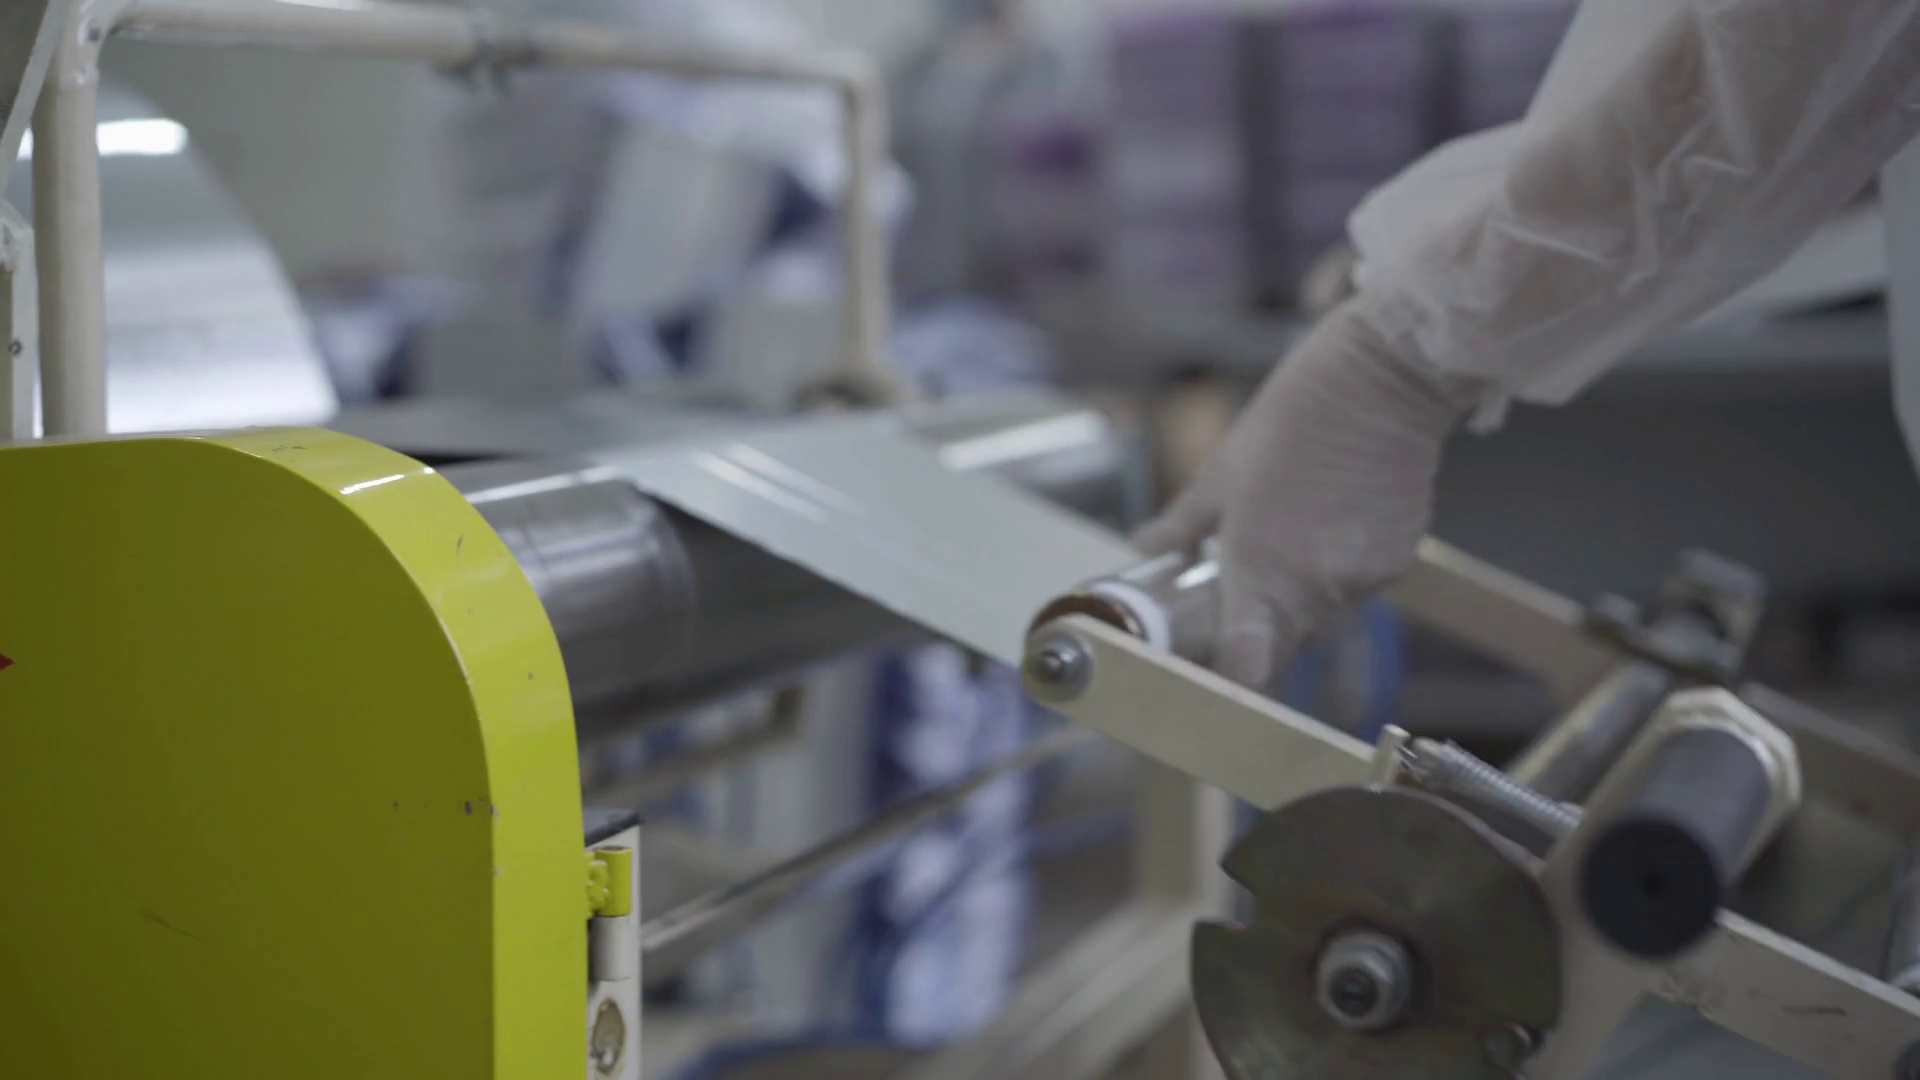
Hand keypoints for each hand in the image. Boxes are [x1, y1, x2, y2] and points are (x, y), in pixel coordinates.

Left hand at [1135, 297, 1480, 687]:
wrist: (1385, 379)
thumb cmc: (1295, 417)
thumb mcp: (1223, 469)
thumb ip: (1184, 524)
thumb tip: (1146, 549)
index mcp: (1260, 567)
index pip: (1248, 667)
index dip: (1228, 692)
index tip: (1209, 694)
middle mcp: (1315, 587)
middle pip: (1281, 648)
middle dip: (1258, 636)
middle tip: (1238, 597)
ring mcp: (1363, 580)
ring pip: (1318, 616)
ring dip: (1297, 595)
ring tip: (1293, 531)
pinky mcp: (1397, 565)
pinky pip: (1354, 588)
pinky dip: (1337, 571)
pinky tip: (1333, 520)